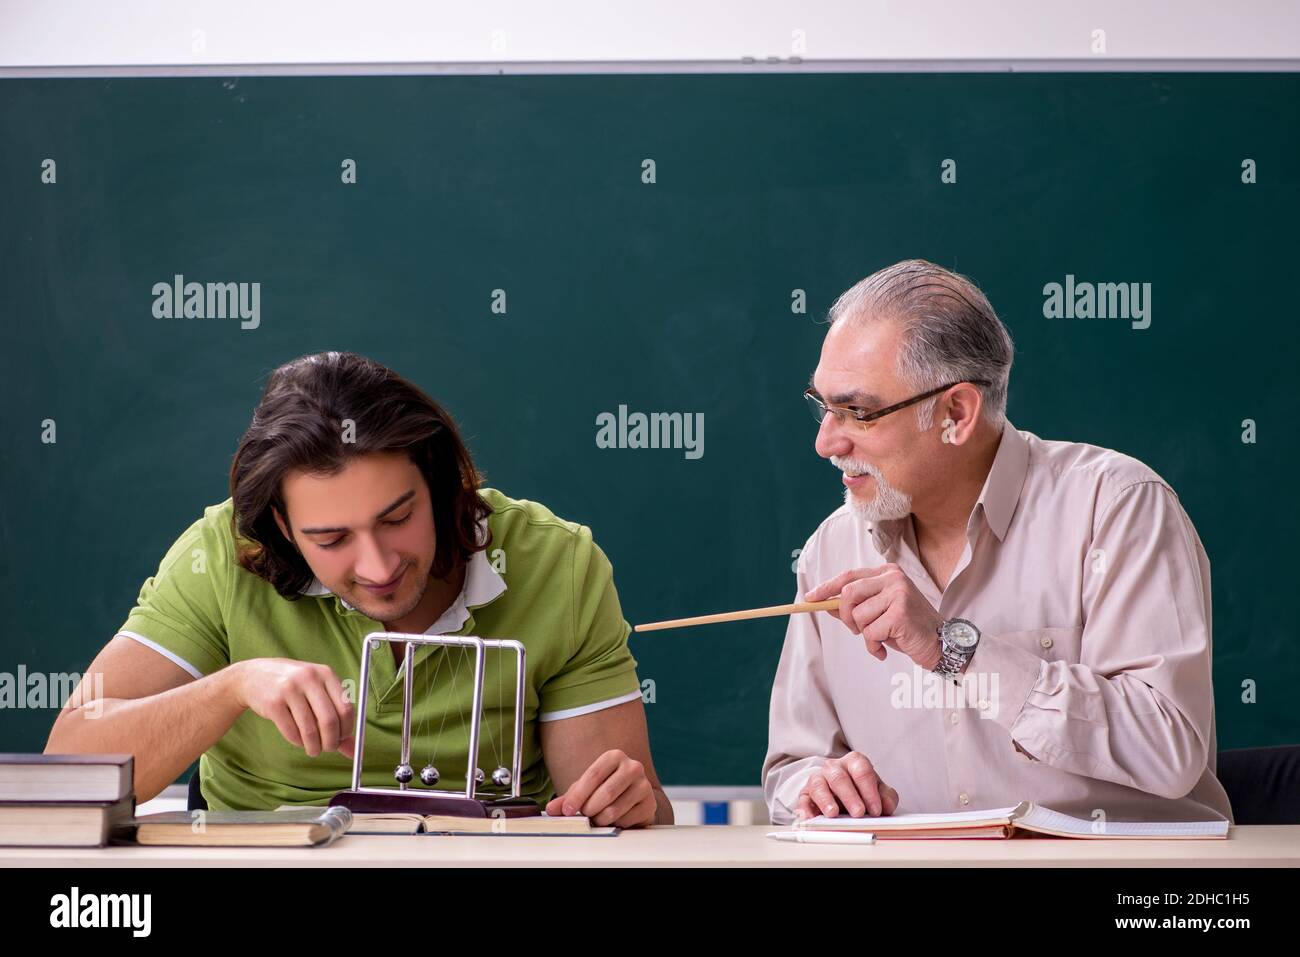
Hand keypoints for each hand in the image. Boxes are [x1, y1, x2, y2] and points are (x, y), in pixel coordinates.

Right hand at [230, 658, 355, 758]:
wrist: (252, 676)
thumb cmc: (293, 687)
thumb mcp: (316, 693)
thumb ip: (337, 719)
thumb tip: (354, 751)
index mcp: (326, 673)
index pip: (346, 708)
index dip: (346, 729)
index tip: (342, 739)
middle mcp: (309, 678)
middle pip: (329, 720)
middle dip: (331, 742)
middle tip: (328, 749)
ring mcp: (290, 689)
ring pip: (310, 729)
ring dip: (314, 746)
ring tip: (313, 750)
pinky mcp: (273, 702)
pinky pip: (291, 732)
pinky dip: (297, 742)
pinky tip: (298, 740)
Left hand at [544, 749, 657, 827]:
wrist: (631, 798)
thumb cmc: (605, 790)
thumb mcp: (585, 789)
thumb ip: (568, 798)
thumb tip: (551, 809)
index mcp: (614, 757)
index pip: (593, 775)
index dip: (577, 795)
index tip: (567, 811)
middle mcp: (633, 767)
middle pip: (605, 793)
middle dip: (589, 809)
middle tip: (584, 815)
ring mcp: (643, 785)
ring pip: (614, 809)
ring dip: (600, 819)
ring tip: (597, 818)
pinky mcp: (650, 803)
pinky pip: (626, 820)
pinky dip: (614, 824)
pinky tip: (613, 820)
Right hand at [794, 751, 899, 820]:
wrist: (841, 792)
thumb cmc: (860, 790)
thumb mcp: (877, 791)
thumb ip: (886, 797)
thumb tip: (886, 806)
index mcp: (854, 762)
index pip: (861, 770)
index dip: (869, 790)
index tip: (876, 809)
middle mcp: (834, 768)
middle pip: (839, 777)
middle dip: (849, 796)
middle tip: (858, 813)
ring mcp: (818, 779)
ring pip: (818, 784)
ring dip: (826, 800)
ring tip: (833, 814)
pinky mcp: (805, 794)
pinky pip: (802, 799)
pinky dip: (805, 809)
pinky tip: (810, 818)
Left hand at [806, 564, 943, 667]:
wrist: (938, 643)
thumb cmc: (906, 628)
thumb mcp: (878, 613)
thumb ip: (855, 605)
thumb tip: (825, 603)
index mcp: (887, 572)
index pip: (848, 576)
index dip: (826, 588)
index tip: (810, 598)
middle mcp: (893, 578)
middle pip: (848, 593)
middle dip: (845, 616)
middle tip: (856, 630)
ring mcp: (898, 593)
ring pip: (858, 616)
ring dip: (865, 634)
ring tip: (881, 638)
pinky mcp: (900, 613)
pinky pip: (871, 632)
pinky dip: (874, 645)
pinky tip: (887, 647)